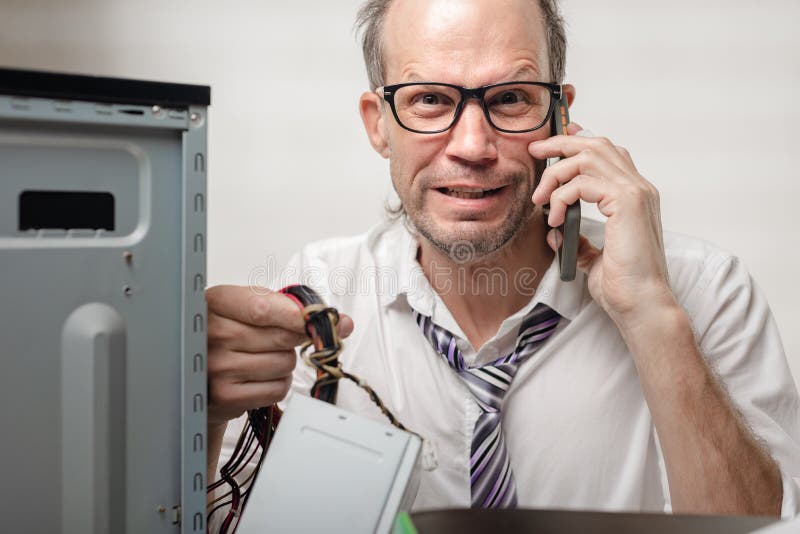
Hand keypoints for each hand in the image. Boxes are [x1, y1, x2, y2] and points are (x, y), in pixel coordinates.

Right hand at [205, 285, 353, 427]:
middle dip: (294, 339)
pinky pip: (278, 388)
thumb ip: (294, 309)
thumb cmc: (230, 334)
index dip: (298, 316)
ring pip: (285, 363)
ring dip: (285, 362)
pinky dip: (279, 383)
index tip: (319, 319)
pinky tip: (259, 377)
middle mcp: (213, 335)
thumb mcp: (249, 308)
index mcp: (216, 302)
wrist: (199, 373)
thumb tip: (343, 323)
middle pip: (282, 337)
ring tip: (262, 358)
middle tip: (281, 339)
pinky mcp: (227, 397)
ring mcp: (217, 368)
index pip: (263, 308)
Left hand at [529, 124, 676, 326]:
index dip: (581, 140)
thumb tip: (556, 233)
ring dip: (556, 173)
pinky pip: (582, 183)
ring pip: (587, 157)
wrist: (641, 303)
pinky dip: (561, 197)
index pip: (609, 153)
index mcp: (636, 196)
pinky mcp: (626, 201)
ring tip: (540, 198)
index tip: (556, 140)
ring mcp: (635, 192)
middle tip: (535, 151)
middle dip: (561, 143)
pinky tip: (555, 218)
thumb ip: (580, 241)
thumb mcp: (595, 258)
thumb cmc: (624, 285)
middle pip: (597, 145)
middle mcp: (639, 188)